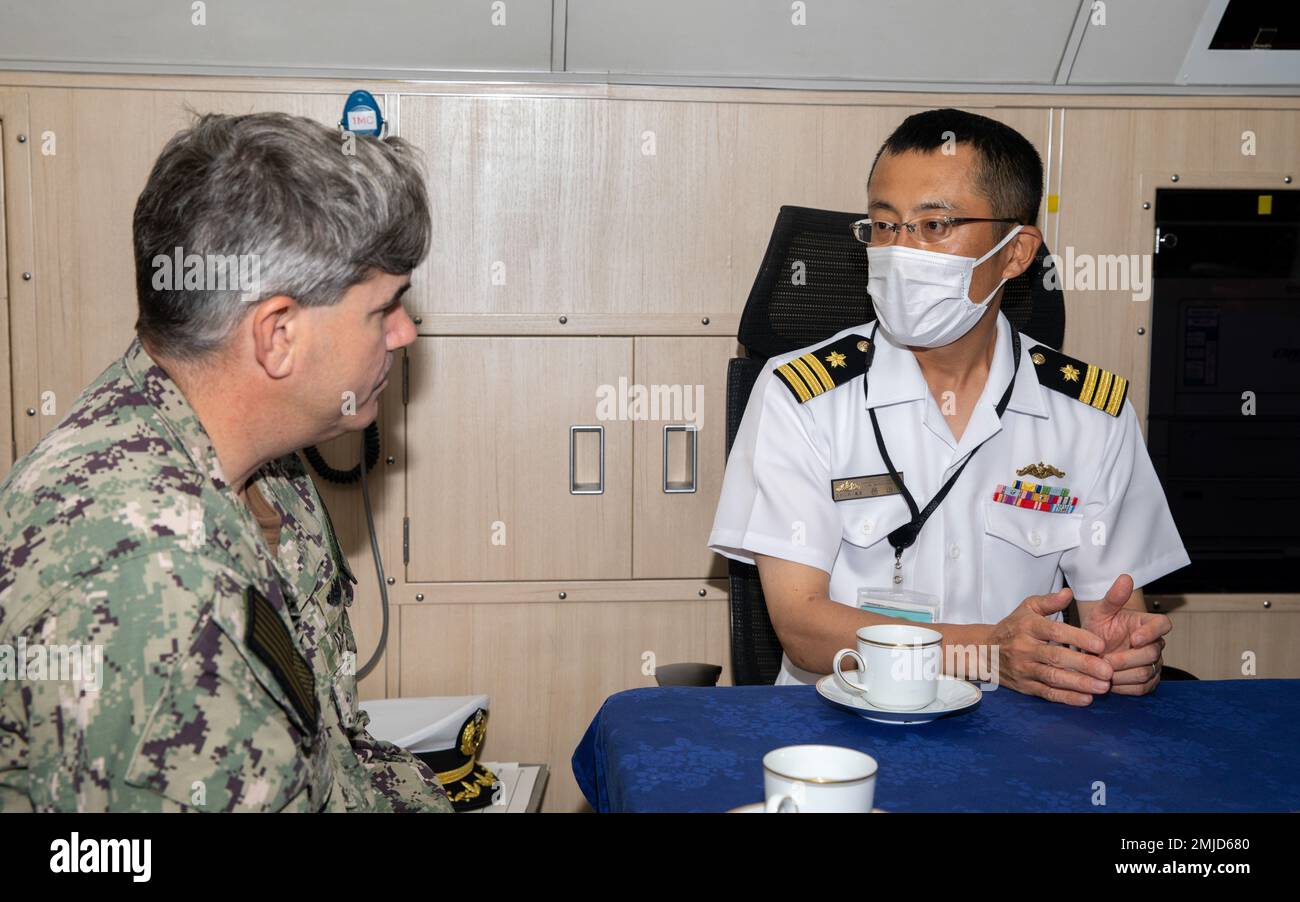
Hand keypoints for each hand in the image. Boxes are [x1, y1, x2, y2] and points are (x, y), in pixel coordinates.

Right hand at [985, 587, 1113, 705]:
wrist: (984, 650)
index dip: (1078, 638)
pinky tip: (1086, 699)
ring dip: (1079, 684)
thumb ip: (1049, 601)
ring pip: (1053, 678)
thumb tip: (1068, 593)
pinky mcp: (1024, 686)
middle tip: (1108, 671)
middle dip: (1084, 665)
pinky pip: (1047, 693)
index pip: (1055, 632)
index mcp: (1028, 627)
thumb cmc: (1013, 627)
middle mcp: (1024, 648)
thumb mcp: (1027, 608)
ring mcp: (1024, 669)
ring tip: (1102, 687)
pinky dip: (1067, 698)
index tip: (1100, 645)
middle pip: (1056, 657)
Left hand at [1077, 574, 1171, 696]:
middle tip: (1105, 661)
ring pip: (1147, 672)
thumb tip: (1125, 577)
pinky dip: (1124, 687)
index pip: (1163, 624)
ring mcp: (1153, 664)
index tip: (1134, 638)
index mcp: (1147, 623)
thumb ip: (1113, 597)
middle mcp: (1154, 643)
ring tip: (1103, 671)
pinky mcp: (1148, 682)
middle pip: (1152, 653)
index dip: (1152, 632)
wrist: (1088, 652)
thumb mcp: (1100, 613)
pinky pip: (1142, 688)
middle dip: (1127, 658)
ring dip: (1123, 674)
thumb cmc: (1097, 630)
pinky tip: (1109, 682)